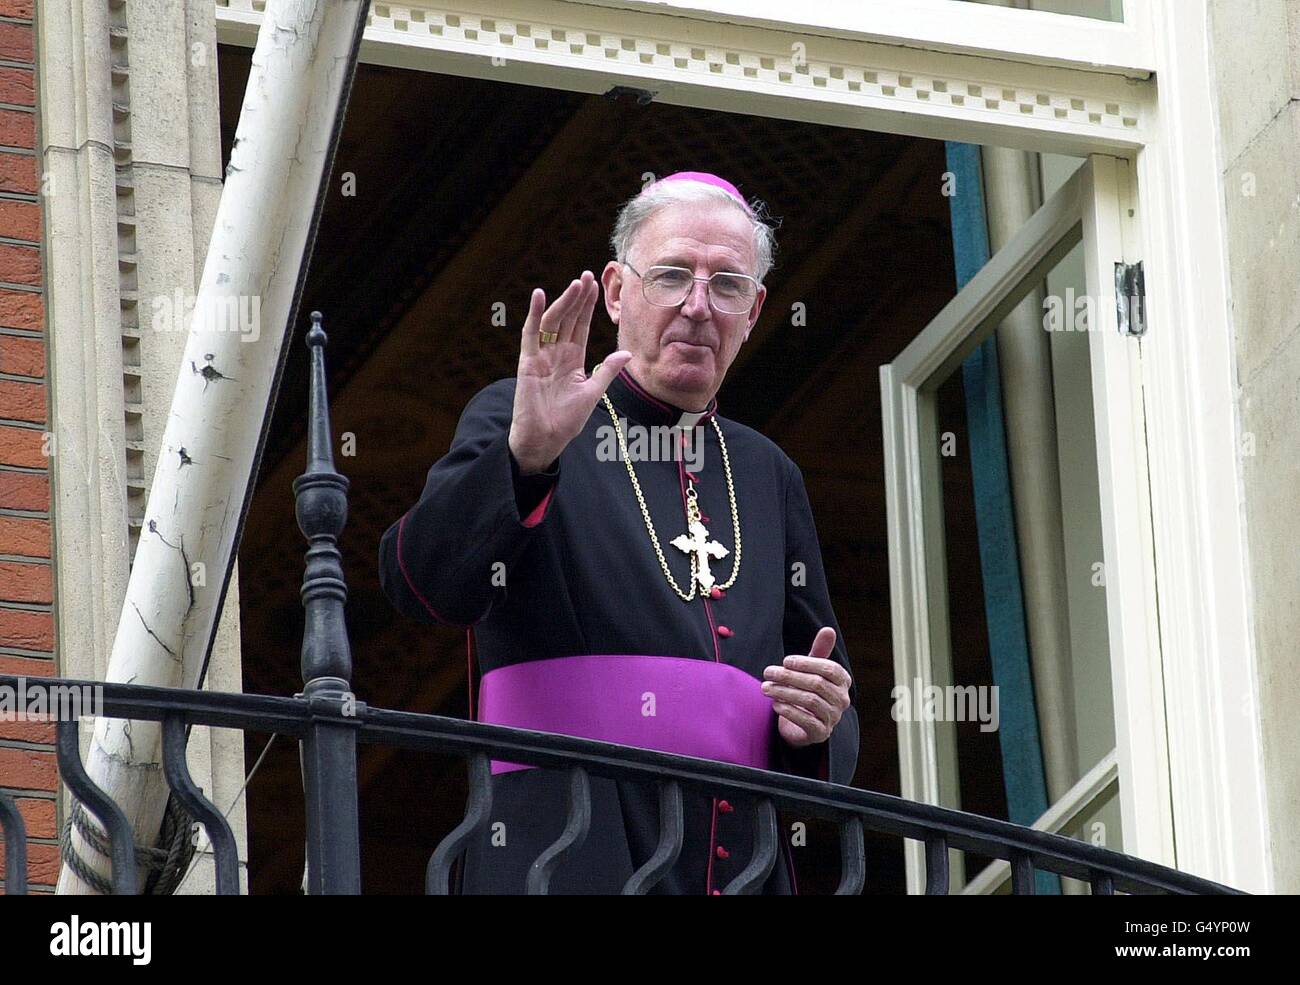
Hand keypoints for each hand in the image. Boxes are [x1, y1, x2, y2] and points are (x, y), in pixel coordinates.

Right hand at [508, 271, 632, 473]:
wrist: (546, 440)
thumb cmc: (566, 421)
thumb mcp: (593, 393)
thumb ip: (607, 371)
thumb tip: (627, 352)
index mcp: (573, 359)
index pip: (581, 326)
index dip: (588, 306)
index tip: (596, 285)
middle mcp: (557, 354)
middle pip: (568, 319)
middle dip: (578, 298)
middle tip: (587, 275)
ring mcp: (542, 356)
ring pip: (553, 322)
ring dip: (563, 302)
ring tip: (575, 284)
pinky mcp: (528, 363)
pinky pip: (530, 335)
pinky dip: (534, 315)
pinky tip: (539, 296)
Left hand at [762, 627, 851, 747]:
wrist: (802, 724)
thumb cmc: (807, 690)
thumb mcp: (812, 669)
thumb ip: (819, 651)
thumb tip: (829, 629)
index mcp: (843, 681)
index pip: (830, 669)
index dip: (807, 663)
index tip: (785, 661)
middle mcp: (842, 700)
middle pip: (817, 684)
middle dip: (790, 677)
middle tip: (768, 672)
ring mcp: (833, 718)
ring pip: (810, 701)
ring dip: (785, 692)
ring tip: (766, 687)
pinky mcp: (821, 733)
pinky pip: (806, 720)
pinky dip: (788, 710)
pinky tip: (775, 703)